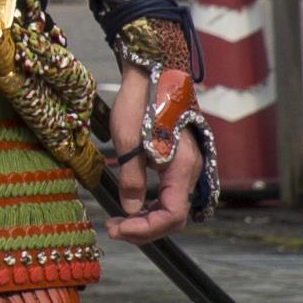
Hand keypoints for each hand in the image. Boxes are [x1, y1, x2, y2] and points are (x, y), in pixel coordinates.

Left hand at [102, 63, 200, 245]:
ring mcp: (187, 166)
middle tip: (112, 229)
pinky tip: (132, 205)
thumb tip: (129, 210)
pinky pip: (170, 193)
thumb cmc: (140, 102)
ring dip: (146, 219)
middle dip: (144, 228)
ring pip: (172, 207)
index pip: (172, 215)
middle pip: (174, 216)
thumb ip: (131, 179)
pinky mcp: (178, 162)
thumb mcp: (127, 142)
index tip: (118, 229)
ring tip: (117, 221)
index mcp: (182, 166)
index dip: (145, 229)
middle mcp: (191, 170)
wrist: (152, 72)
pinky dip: (152, 205)